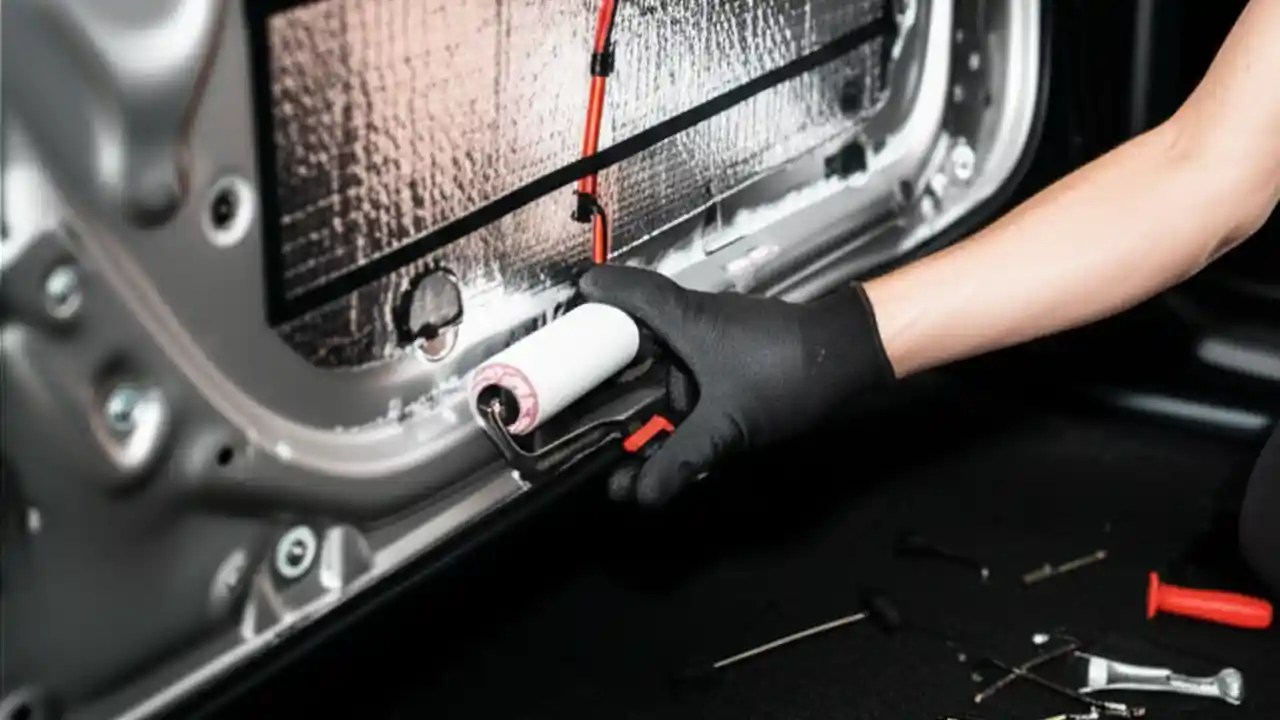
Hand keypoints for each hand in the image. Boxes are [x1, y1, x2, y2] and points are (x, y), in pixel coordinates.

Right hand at [579, 265, 894, 505]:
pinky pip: (699, 374)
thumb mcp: (727, 424)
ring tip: (640, 438)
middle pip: (642, 334)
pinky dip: (686, 401)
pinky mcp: (741, 356)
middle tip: (594, 396)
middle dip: (618, 370)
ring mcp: (721, 338)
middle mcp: (699, 322)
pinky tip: (685, 435)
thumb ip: (680, 460)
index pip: (630, 292)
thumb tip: (643, 491)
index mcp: (685, 320)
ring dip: (656, 396)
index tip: (576, 301)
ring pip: (672, 361)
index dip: (600, 293)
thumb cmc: (792, 369)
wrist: (853, 357)